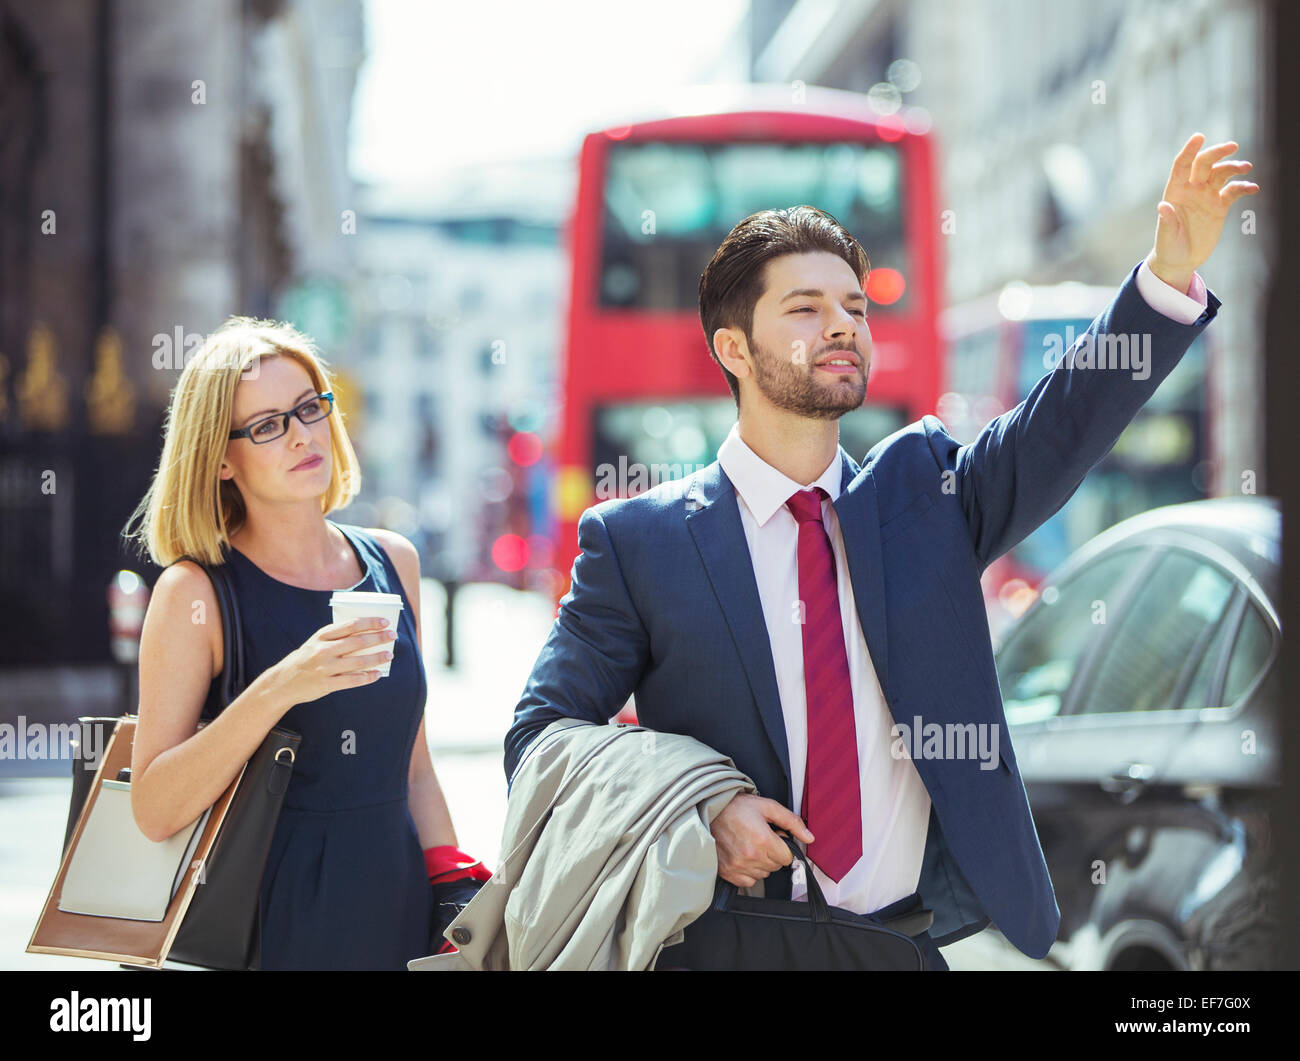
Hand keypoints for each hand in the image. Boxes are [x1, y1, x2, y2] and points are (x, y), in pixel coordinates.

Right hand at [266, 616, 395, 705]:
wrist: (282, 682)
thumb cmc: (304, 660)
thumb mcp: (315, 643)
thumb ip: (335, 638)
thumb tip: (365, 633)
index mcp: (321, 636)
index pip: (350, 625)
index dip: (369, 622)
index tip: (384, 621)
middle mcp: (323, 650)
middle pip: (357, 641)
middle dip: (378, 637)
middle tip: (393, 635)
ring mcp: (325, 668)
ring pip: (357, 662)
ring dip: (377, 657)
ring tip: (390, 654)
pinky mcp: (326, 684)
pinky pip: (352, 680)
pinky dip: (367, 677)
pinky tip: (377, 674)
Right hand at [709, 793, 813, 887]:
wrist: (709, 811)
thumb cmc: (737, 807)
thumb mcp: (768, 807)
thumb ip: (792, 822)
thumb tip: (809, 837)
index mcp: (764, 840)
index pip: (788, 858)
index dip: (784, 846)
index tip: (774, 837)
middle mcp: (751, 856)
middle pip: (776, 866)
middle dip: (773, 853)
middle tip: (761, 838)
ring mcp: (738, 866)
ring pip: (763, 874)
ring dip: (761, 863)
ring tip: (750, 845)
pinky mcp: (728, 873)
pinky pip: (748, 882)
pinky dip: (749, 872)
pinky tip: (743, 857)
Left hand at [1147, 132, 1258, 292]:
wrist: (1180, 260)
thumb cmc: (1168, 248)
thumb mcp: (1166, 236)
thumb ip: (1166, 221)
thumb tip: (1162, 206)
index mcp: (1175, 192)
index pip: (1182, 165)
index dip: (1190, 150)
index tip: (1199, 136)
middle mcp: (1192, 190)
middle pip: (1205, 164)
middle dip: (1217, 152)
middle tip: (1233, 147)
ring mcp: (1207, 196)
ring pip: (1221, 173)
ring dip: (1234, 167)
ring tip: (1246, 167)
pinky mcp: (1220, 206)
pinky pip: (1234, 191)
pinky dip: (1243, 187)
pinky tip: (1253, 188)